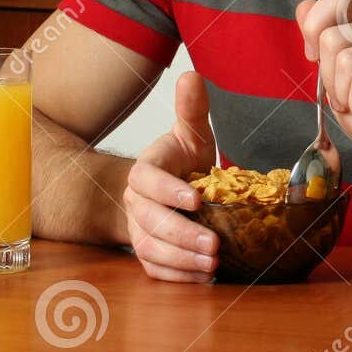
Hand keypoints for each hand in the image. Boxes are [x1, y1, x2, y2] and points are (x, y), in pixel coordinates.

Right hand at [124, 71, 219, 281]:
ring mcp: (140, 229)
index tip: (197, 200)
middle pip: (150, 222)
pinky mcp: (148, 252)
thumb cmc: (181, 161)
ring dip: (181, 260)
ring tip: (213, 263)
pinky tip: (204, 276)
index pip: (148, 180)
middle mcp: (137, 203)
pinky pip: (156, 269)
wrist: (164, 190)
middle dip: (182, 235)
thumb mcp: (190, 133)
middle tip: (214, 244)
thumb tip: (191, 75)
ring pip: (151, 249)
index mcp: (146, 170)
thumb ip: (191, 109)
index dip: (169, 192)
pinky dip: (178, 276)